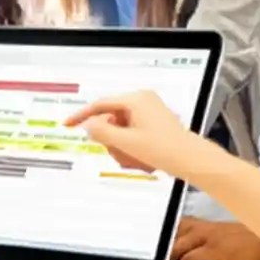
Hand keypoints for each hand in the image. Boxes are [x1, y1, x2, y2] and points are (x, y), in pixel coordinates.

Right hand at [65, 91, 199, 173]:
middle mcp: (142, 100)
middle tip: (119, 154)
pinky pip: (131, 130)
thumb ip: (102, 133)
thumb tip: (88, 125)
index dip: (82, 116)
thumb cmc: (165, 149)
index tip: (69, 123)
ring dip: (121, 145)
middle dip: (111, 139)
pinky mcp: (153, 120)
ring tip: (133, 159)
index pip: (100, 105)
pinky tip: (140, 158)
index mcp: (136, 100)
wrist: (190, 159)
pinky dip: (130, 145)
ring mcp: (149, 110)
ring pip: (120, 127)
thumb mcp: (127, 143)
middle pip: (111, 118)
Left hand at [166, 218, 259, 259]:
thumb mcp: (229, 238)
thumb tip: (198, 253)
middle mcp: (206, 227)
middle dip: (159, 247)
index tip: (154, 245)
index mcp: (209, 223)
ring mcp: (210, 237)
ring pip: (177, 245)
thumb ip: (212, 241)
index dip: (164, 234)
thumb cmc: (255, 244)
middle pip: (173, 232)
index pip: (179, 224)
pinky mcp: (215, 251)